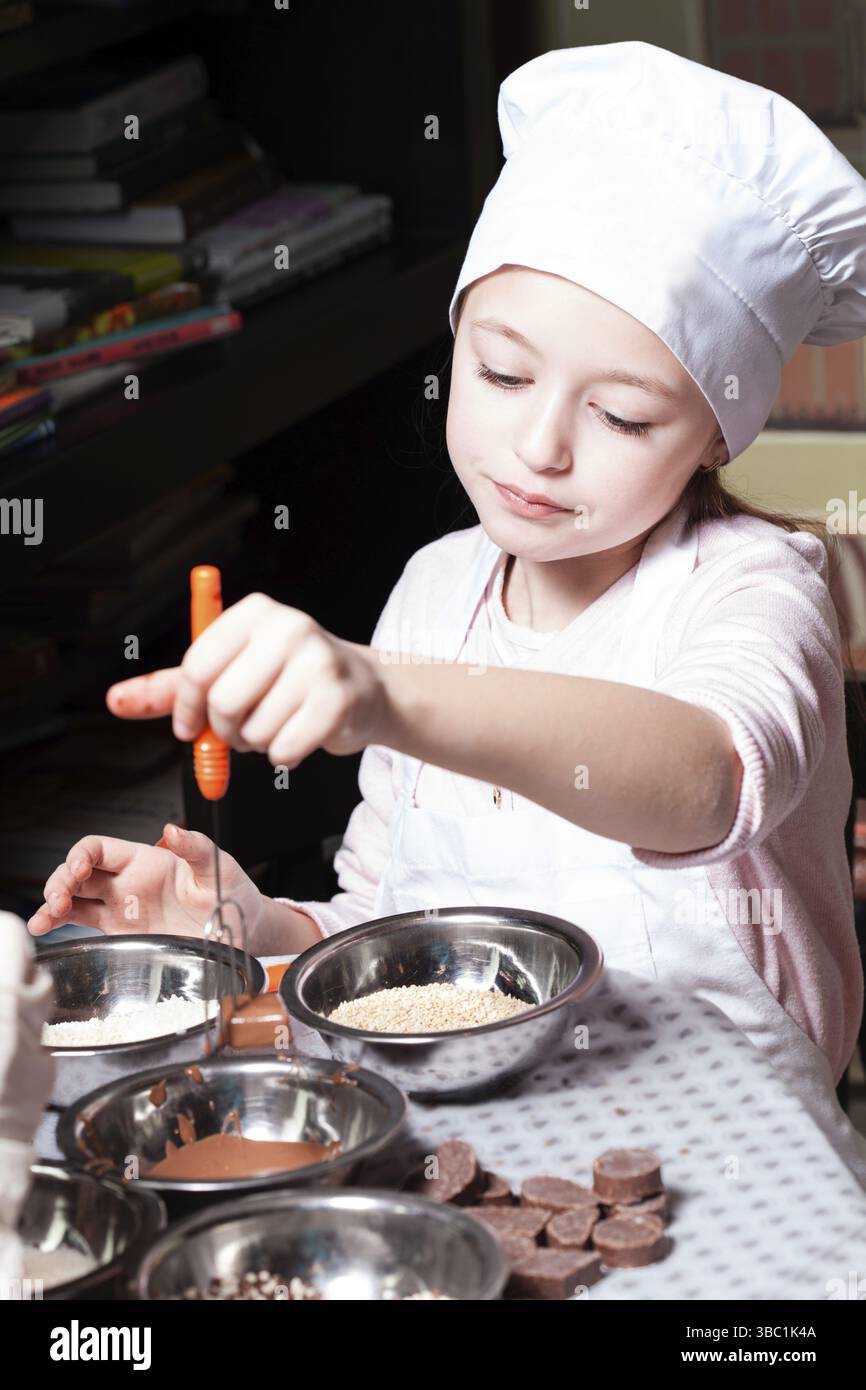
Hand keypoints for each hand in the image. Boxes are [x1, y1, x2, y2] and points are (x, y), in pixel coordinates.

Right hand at [26, 825, 263, 940]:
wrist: (243, 931)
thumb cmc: (233, 893)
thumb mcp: (220, 868)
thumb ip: (197, 848)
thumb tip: (172, 830)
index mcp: (146, 860)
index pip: (99, 848)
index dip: (81, 856)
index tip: (80, 870)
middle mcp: (127, 881)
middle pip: (77, 872)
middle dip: (60, 881)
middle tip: (60, 900)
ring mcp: (122, 907)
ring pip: (73, 899)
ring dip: (53, 904)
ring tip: (43, 919)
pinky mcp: (122, 931)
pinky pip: (82, 924)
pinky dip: (59, 924)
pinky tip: (43, 929)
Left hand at [105, 593, 388, 766]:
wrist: (363, 689)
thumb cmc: (288, 679)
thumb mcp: (227, 672)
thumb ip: (172, 688)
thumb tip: (118, 700)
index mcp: (253, 613)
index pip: (196, 667)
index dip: (186, 708)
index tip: (190, 725)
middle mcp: (288, 627)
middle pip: (222, 702)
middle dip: (225, 730)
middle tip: (241, 727)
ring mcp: (317, 661)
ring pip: (253, 730)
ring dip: (257, 744)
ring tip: (277, 725)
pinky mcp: (337, 699)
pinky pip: (284, 748)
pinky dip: (284, 755)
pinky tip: (299, 735)